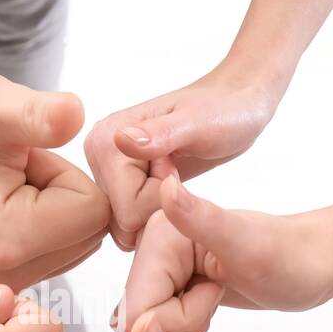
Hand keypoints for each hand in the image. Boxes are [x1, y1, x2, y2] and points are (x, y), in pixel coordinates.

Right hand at [0, 70, 110, 289]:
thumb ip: (41, 113)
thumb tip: (77, 113)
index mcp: (4, 242)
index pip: (95, 211)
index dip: (65, 173)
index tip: (18, 162)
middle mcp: (2, 277)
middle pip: (92, 232)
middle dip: (65, 193)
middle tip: (12, 173)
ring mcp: (3, 283)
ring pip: (81, 239)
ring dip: (57, 206)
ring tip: (6, 185)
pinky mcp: (7, 279)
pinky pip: (64, 247)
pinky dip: (49, 221)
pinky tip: (7, 201)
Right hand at [85, 67, 277, 249]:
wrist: (234, 105)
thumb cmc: (224, 110)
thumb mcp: (199, 123)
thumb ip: (160, 133)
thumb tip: (120, 141)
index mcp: (105, 140)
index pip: (127, 211)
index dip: (164, 199)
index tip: (178, 166)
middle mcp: (98, 154)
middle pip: (124, 222)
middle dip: (160, 206)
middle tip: (179, 171)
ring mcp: (107, 169)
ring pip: (129, 226)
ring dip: (160, 209)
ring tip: (176, 174)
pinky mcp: (120, 181)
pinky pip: (134, 220)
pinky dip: (159, 210)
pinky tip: (172, 184)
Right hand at [114, 176, 332, 331]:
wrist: (317, 261)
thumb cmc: (293, 258)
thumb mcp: (248, 245)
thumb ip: (201, 218)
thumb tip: (166, 187)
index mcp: (160, 230)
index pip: (141, 304)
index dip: (176, 318)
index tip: (213, 297)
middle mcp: (153, 243)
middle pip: (142, 314)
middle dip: (179, 322)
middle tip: (216, 298)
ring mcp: (162, 263)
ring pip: (149, 322)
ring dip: (183, 325)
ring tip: (214, 300)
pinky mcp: (173, 280)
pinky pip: (160, 321)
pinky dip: (184, 324)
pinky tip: (208, 306)